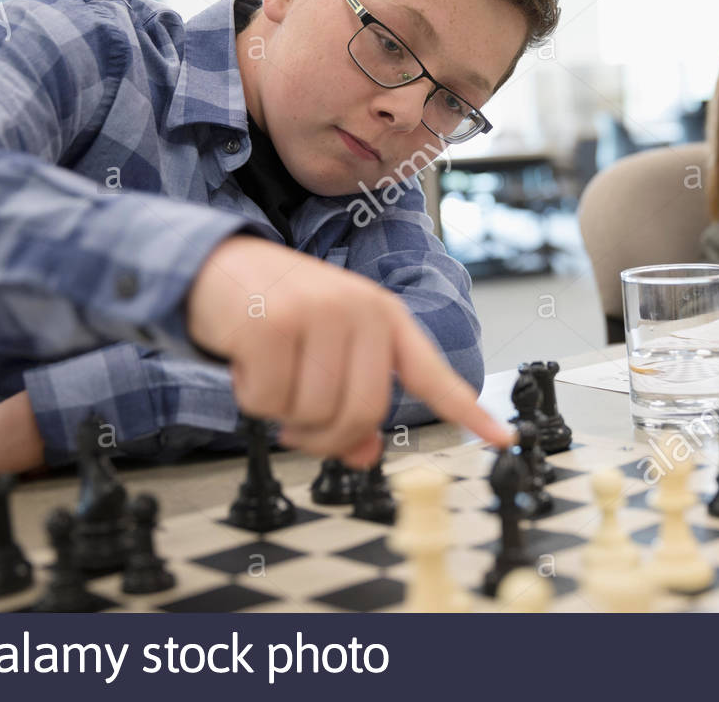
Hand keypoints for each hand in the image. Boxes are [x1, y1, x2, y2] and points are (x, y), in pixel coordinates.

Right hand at [187, 235, 513, 466]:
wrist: (215, 264)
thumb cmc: (276, 311)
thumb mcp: (324, 350)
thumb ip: (349, 401)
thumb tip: (365, 455)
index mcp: (384, 317)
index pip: (432, 373)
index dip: (468, 411)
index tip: (503, 439)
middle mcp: (360, 310)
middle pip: (363, 414)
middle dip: (324, 435)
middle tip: (297, 423)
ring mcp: (318, 313)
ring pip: (314, 413)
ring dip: (283, 415)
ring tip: (270, 375)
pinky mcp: (272, 324)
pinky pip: (269, 402)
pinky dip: (252, 397)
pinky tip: (247, 362)